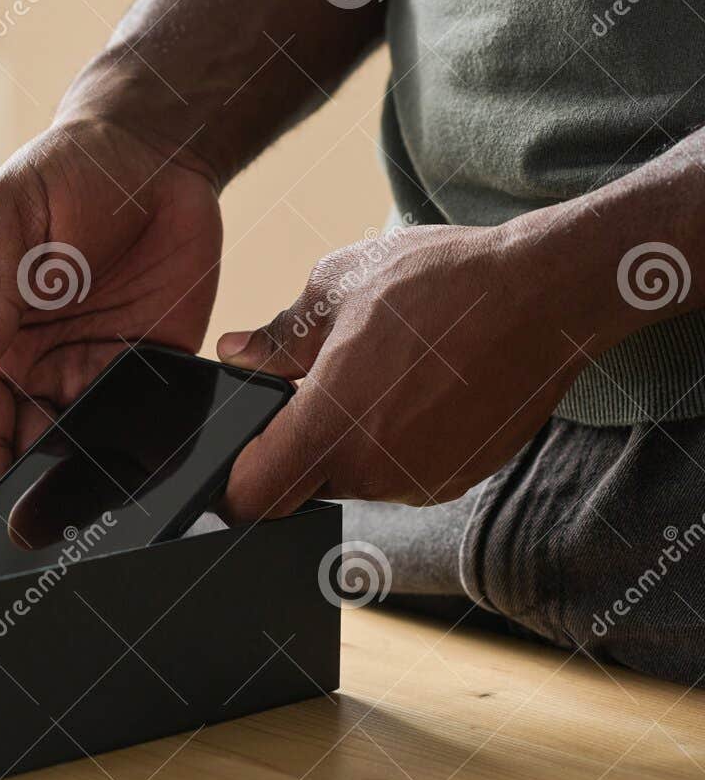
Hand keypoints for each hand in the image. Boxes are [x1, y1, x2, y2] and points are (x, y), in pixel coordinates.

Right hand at [0, 116, 222, 510]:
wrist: (151, 147)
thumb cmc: (59, 174)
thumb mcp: (4, 220)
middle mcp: (39, 368)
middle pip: (29, 452)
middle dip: (33, 494)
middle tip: (42, 532)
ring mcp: (99, 371)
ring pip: (90, 448)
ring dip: (94, 478)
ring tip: (99, 512)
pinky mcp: (158, 367)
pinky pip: (153, 419)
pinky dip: (153, 446)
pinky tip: (155, 468)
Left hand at [216, 224, 589, 519]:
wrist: (544, 294)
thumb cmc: (439, 282)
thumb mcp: (335, 289)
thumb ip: (276, 338)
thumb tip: (235, 353)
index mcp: (328, 429)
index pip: (251, 496)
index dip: (234, 481)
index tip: (243, 452)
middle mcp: (371, 471)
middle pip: (302, 484)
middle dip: (299, 446)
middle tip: (322, 388)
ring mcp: (418, 482)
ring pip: (354, 478)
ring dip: (353, 441)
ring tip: (384, 376)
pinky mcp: (455, 479)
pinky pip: (401, 472)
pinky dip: (397, 442)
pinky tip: (419, 390)